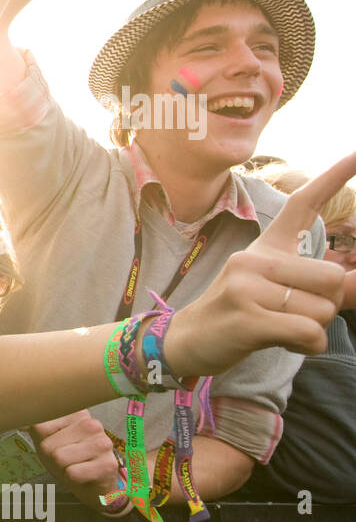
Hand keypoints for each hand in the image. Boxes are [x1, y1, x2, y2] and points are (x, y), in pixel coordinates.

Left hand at [30, 411, 122, 508]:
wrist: (94, 484)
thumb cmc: (69, 457)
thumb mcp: (48, 438)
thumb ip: (34, 424)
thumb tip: (20, 418)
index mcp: (77, 413)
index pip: (41, 426)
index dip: (42, 441)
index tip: (56, 444)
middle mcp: (92, 424)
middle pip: (48, 445)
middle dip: (52, 457)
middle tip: (66, 460)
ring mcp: (102, 443)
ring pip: (59, 458)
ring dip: (62, 468)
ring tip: (74, 466)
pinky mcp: (107, 464)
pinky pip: (72, 473)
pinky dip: (72, 478)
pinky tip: (84, 475)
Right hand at [166, 151, 355, 375]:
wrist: (186, 341)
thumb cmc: (241, 315)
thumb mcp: (281, 294)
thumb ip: (324, 287)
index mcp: (266, 248)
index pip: (303, 204)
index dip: (335, 177)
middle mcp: (254, 259)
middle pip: (332, 277)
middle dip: (327, 305)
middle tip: (294, 315)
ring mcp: (247, 288)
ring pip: (322, 310)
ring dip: (314, 329)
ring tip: (280, 330)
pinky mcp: (247, 319)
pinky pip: (309, 331)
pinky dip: (307, 345)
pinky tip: (283, 343)